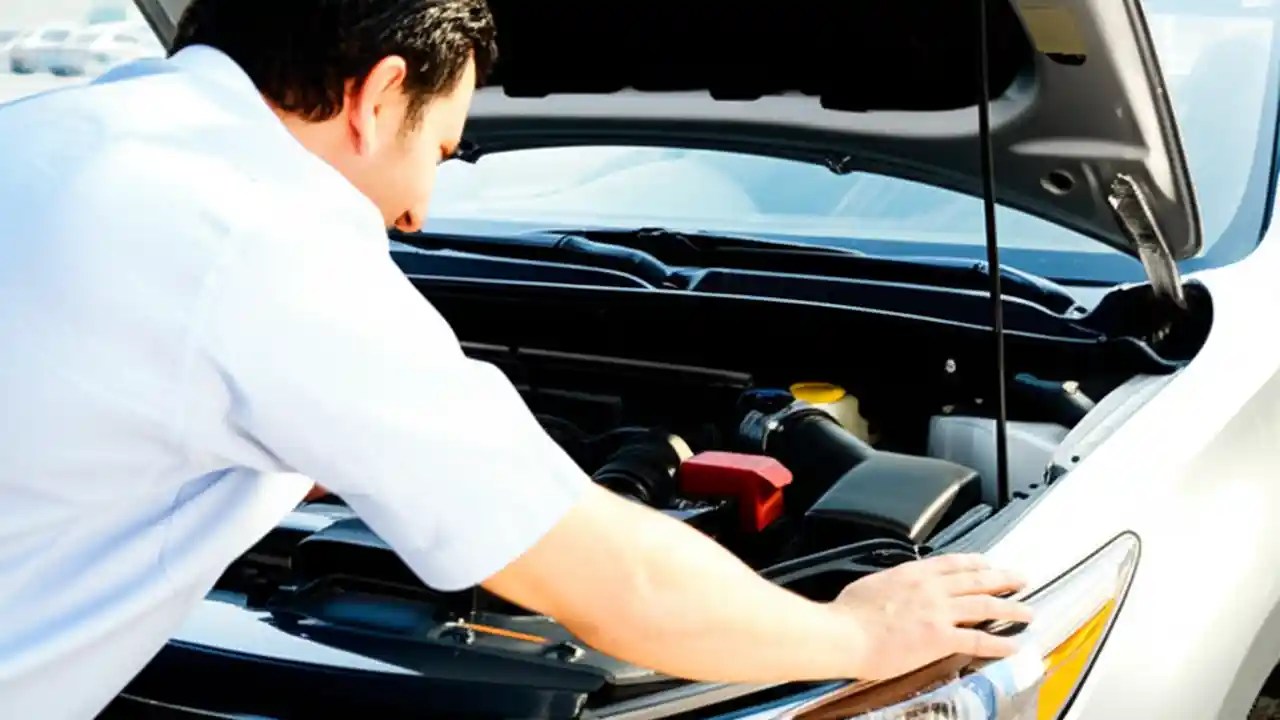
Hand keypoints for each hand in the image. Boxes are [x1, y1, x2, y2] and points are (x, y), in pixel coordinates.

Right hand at [831, 553, 1032, 680]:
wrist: (843, 633)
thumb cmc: (848, 614)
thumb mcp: (872, 585)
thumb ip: (891, 585)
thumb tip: (893, 589)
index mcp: (913, 573)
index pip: (953, 562)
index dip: (976, 563)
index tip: (988, 563)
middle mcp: (931, 589)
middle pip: (977, 580)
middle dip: (1003, 579)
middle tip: (1021, 579)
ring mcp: (938, 613)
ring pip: (985, 606)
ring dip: (1011, 608)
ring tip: (1028, 611)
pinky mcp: (939, 638)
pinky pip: (977, 639)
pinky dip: (999, 642)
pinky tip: (1013, 644)